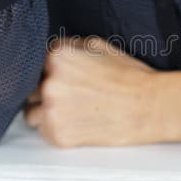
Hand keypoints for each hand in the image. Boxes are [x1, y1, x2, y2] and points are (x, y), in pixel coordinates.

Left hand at [23, 35, 180, 147]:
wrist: (150, 107)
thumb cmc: (129, 77)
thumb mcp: (99, 46)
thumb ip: (69, 47)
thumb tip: (51, 52)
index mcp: (58, 57)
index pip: (34, 62)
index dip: (47, 70)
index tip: (62, 77)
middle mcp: (50, 83)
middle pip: (30, 88)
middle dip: (44, 90)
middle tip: (69, 95)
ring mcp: (52, 111)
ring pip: (31, 112)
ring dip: (44, 112)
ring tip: (71, 111)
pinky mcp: (58, 135)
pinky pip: (43, 131)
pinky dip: (56, 128)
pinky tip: (78, 122)